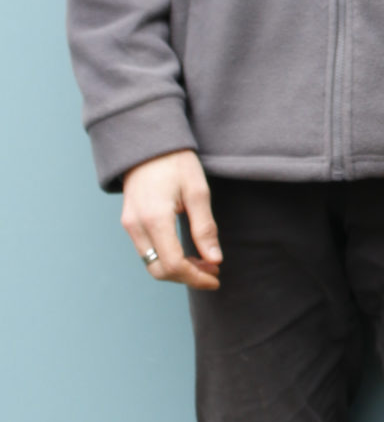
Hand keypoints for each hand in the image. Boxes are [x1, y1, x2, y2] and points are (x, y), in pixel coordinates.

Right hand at [121, 149, 221, 291]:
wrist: (148, 144)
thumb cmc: (176, 163)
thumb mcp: (198, 192)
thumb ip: (205, 228)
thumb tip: (214, 259)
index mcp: (155, 218)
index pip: (173, 263)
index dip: (196, 277)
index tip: (216, 278)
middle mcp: (136, 226)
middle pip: (159, 270)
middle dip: (188, 277)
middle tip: (214, 272)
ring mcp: (129, 225)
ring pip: (151, 264)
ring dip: (178, 270)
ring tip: (204, 263)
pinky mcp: (129, 223)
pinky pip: (147, 252)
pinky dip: (167, 259)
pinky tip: (187, 254)